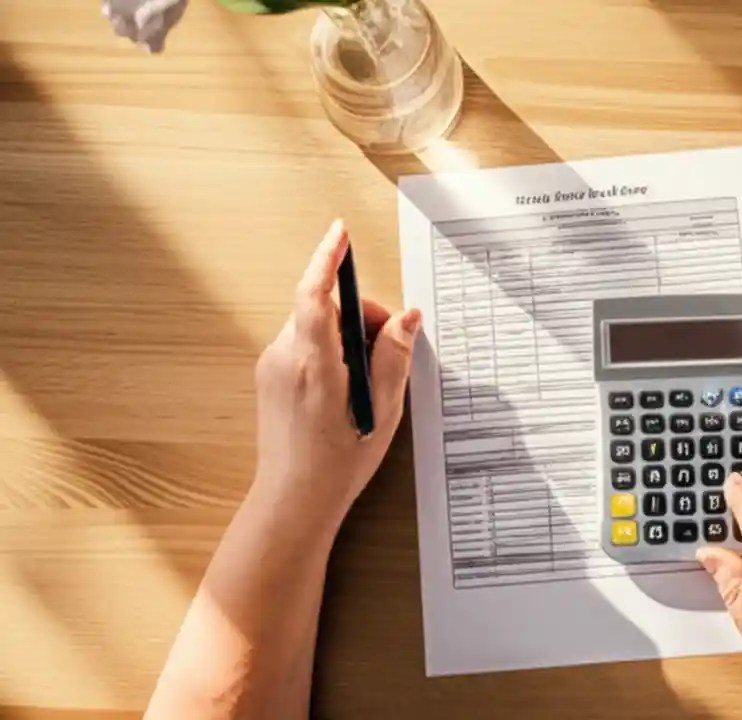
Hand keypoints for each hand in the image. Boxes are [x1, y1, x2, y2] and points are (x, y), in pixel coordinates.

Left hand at [251, 220, 420, 532]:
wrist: (293, 498)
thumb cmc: (338, 462)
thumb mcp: (382, 411)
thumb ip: (393, 358)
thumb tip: (407, 318)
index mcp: (315, 366)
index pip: (316, 295)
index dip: (328, 258)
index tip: (340, 233)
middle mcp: (286, 359)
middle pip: (325, 309)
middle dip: (363, 317)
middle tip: (390, 351)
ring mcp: (273, 366)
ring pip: (317, 326)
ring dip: (348, 336)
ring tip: (369, 380)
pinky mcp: (270, 375)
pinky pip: (306, 343)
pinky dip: (333, 350)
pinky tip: (349, 386)